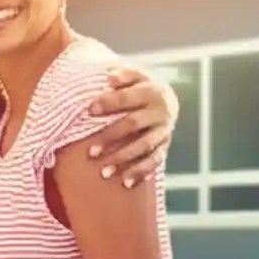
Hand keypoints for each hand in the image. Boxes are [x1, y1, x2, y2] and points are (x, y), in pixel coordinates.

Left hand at [88, 67, 178, 187]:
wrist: (168, 101)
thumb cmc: (142, 88)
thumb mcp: (137, 76)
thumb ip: (124, 75)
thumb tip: (109, 77)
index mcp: (153, 92)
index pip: (128, 98)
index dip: (109, 103)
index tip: (89, 110)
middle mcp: (161, 112)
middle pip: (134, 125)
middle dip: (111, 137)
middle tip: (91, 152)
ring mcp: (164, 131)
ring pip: (144, 147)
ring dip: (123, 159)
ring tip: (103, 172)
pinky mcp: (164, 146)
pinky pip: (154, 161)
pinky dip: (140, 173)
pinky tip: (125, 183)